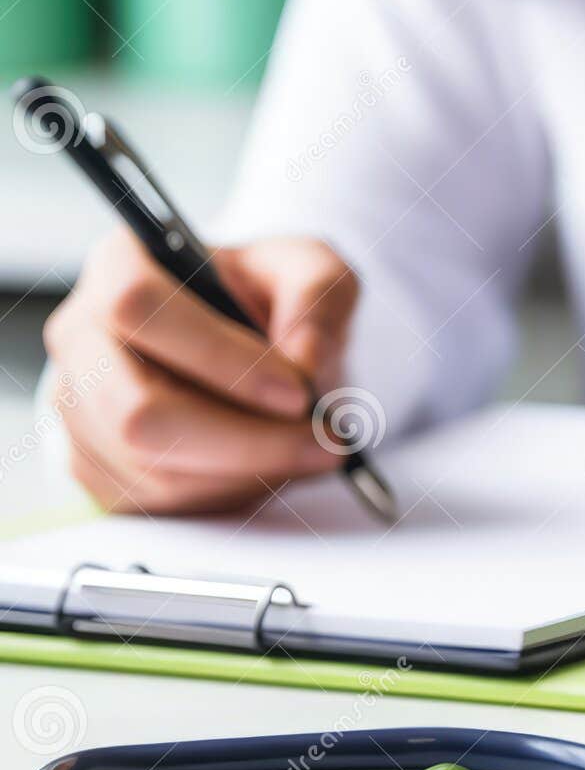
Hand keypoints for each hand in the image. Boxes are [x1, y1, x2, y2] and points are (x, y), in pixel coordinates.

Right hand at [45, 232, 359, 514]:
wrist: (251, 353)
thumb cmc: (267, 303)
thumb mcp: (310, 269)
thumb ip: (318, 293)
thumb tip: (306, 356)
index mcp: (119, 268)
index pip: (139, 308)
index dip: (219, 357)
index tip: (297, 391)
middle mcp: (83, 338)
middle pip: (137, 411)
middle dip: (244, 441)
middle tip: (320, 442)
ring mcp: (79, 409)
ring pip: (156, 468)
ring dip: (249, 471)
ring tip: (304, 449)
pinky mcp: (96, 468)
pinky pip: (163, 501)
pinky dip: (231, 492)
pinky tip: (265, 464)